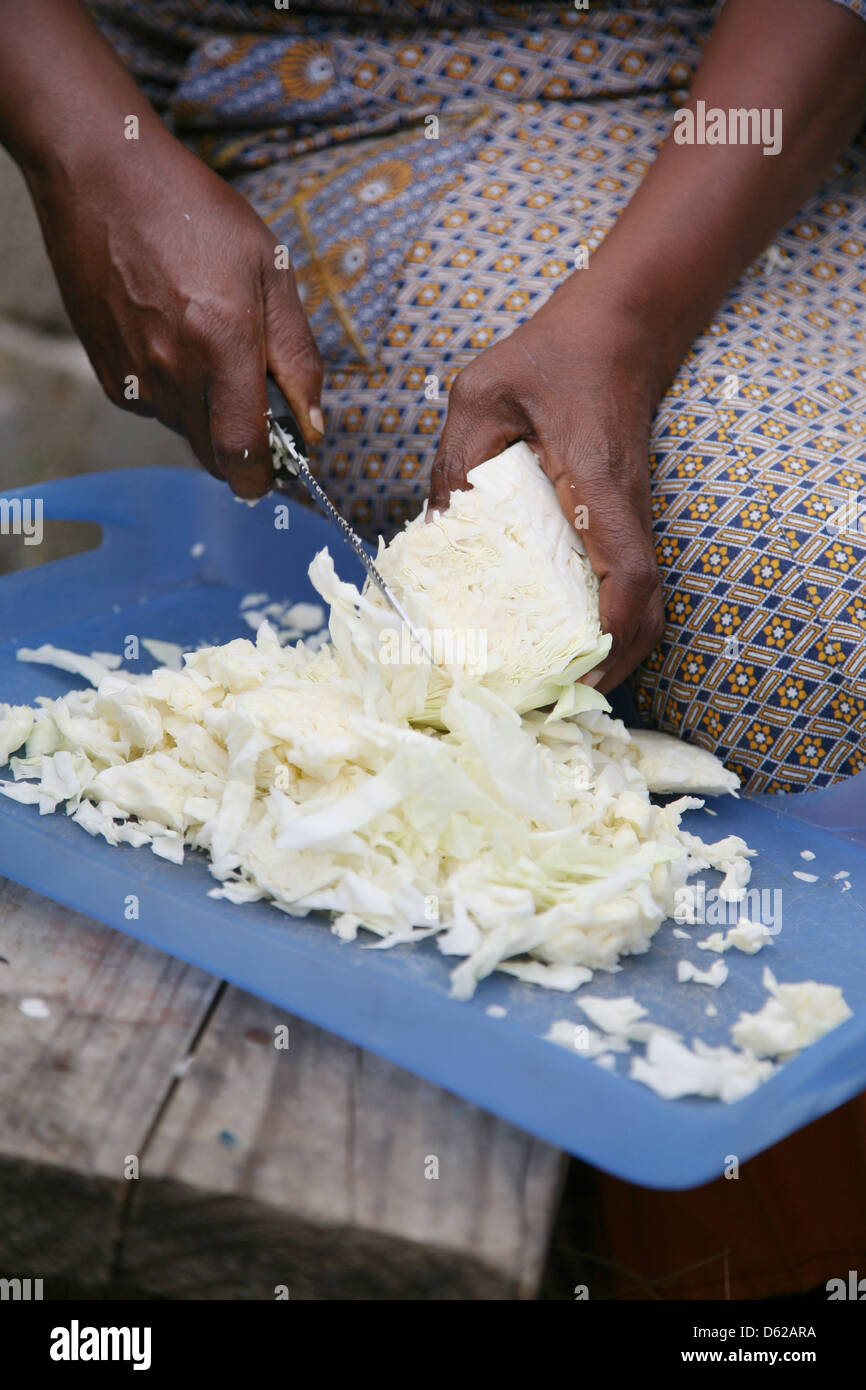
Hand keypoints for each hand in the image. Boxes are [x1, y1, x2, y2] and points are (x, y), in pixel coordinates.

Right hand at [27, 126, 321, 497]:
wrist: (103, 178)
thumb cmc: (194, 214)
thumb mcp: (271, 272)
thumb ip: (297, 357)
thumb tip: (314, 424)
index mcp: (221, 344)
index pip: (243, 451)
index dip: (264, 475)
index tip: (281, 471)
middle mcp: (173, 371)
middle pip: (215, 455)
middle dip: (244, 450)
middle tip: (261, 410)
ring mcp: (135, 376)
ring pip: (186, 432)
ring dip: (210, 416)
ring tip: (213, 349)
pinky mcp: (110, 374)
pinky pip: (156, 410)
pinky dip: (177, 395)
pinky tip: (177, 341)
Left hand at [428, 279, 664, 691]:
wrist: (620, 326)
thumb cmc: (551, 354)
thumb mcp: (479, 396)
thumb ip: (454, 463)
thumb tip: (434, 537)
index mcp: (595, 481)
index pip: (629, 571)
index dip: (614, 631)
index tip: (583, 674)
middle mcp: (626, 508)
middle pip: (649, 608)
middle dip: (617, 666)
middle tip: (563, 704)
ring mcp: (633, 515)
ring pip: (646, 602)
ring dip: (616, 652)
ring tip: (565, 688)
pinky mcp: (625, 517)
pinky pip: (628, 582)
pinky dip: (609, 622)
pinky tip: (568, 642)